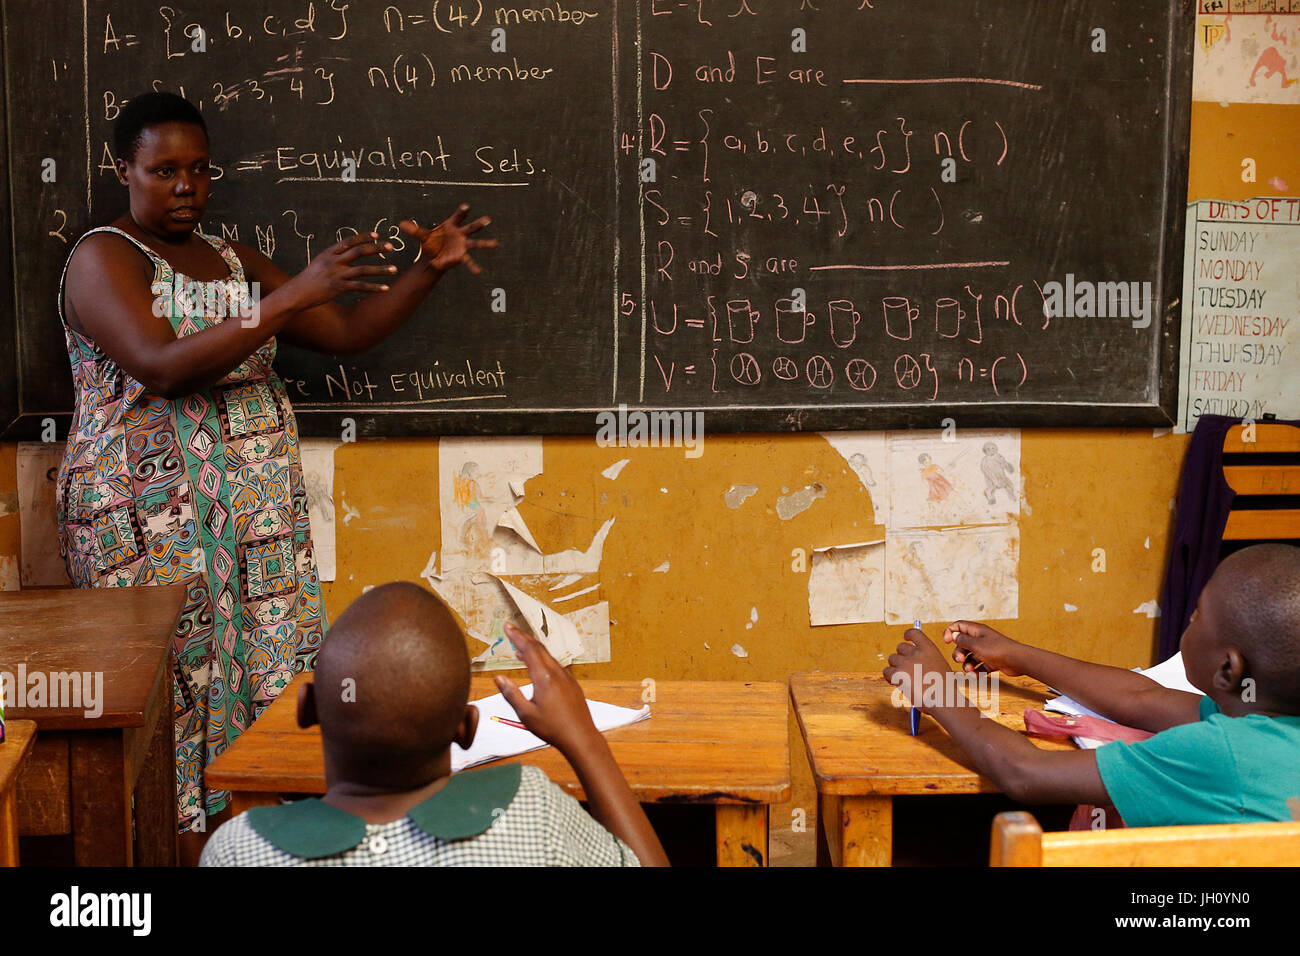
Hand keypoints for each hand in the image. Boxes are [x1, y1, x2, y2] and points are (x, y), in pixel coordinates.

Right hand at [285, 233, 397, 310]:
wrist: (297, 293)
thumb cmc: (309, 278)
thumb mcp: (320, 262)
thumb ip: (334, 256)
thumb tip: (347, 251)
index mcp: (330, 253)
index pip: (350, 241)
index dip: (364, 237)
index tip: (377, 235)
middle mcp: (334, 261)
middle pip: (359, 251)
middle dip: (376, 248)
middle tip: (391, 246)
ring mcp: (337, 274)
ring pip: (363, 269)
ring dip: (381, 269)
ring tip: (395, 269)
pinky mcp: (339, 288)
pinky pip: (360, 286)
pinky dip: (374, 287)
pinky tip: (386, 288)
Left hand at [400, 204, 497, 274]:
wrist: (432, 256)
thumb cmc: (431, 243)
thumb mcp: (422, 236)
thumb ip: (414, 230)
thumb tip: (400, 224)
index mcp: (451, 225)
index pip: (458, 217)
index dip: (462, 212)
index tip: (467, 206)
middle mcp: (459, 234)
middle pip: (470, 228)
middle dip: (478, 224)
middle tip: (487, 219)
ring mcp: (462, 245)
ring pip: (475, 243)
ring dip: (485, 243)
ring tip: (495, 243)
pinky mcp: (461, 256)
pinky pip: (468, 261)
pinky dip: (472, 266)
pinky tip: (478, 271)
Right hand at [494, 622, 599, 755]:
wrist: (581, 736)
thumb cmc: (552, 728)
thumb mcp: (526, 714)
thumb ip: (511, 694)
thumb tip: (498, 678)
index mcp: (544, 677)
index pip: (528, 649)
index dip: (517, 636)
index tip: (508, 626)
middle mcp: (556, 672)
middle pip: (539, 648)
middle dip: (524, 637)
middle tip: (511, 629)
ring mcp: (566, 676)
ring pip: (548, 656)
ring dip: (533, 649)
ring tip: (519, 649)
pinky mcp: (571, 683)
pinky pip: (555, 664)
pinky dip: (543, 659)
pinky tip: (537, 667)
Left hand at [883, 627, 951, 710]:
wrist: (944, 702)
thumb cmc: (944, 689)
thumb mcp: (939, 667)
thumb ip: (926, 659)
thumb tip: (908, 658)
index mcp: (929, 648)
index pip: (914, 633)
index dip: (908, 635)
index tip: (906, 639)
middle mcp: (916, 652)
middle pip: (900, 647)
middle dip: (902, 656)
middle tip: (905, 668)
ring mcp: (906, 662)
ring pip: (892, 659)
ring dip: (896, 667)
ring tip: (904, 679)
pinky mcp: (898, 674)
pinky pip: (886, 671)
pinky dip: (890, 678)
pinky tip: (898, 684)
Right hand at [942, 620, 1023, 675]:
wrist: (1017, 660)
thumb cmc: (997, 650)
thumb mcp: (975, 645)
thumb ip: (962, 640)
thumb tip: (954, 635)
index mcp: (976, 631)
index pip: (959, 626)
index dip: (950, 632)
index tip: (946, 642)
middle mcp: (981, 639)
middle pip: (962, 644)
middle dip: (958, 653)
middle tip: (960, 660)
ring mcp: (986, 650)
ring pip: (970, 657)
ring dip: (966, 664)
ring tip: (970, 670)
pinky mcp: (991, 661)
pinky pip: (979, 666)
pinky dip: (976, 671)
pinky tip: (976, 675)